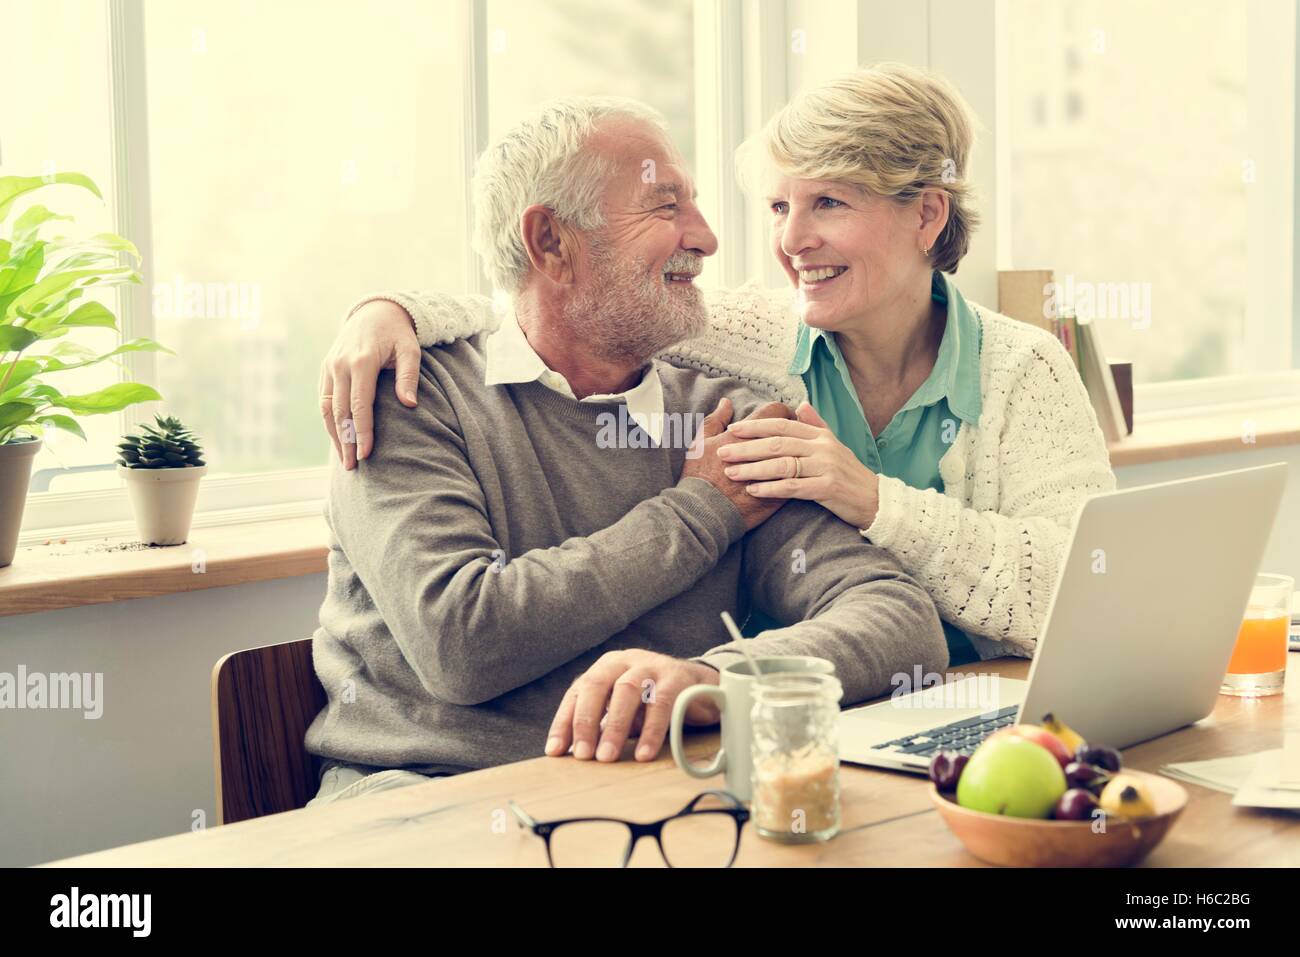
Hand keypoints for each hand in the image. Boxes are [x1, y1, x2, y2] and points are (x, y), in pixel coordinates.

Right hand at [319, 299, 421, 469]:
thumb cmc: (398, 334)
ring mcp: (330, 367)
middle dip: (345, 440)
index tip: (366, 454)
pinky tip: (338, 438)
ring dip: (334, 435)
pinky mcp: (326, 370)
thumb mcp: (410, 349)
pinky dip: (329, 421)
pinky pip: (324, 400)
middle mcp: (340, 366)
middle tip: (353, 467)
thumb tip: (409, 405)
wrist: (375, 312)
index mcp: (361, 361)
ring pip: (327, 408)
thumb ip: (409, 376)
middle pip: (340, 411)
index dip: (361, 431)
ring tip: (344, 459)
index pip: (359, 404)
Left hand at [545, 651, 721, 762]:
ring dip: (615, 727)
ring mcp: (652, 666)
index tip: (555, 751)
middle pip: (597, 685)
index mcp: (606, 667)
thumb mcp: (624, 709)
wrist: (702, 687)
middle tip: (583, 755)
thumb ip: (602, 723)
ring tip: (607, 758)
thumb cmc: (653, 701)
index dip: (564, 722)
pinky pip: (661, 704)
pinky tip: (644, 754)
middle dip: (586, 722)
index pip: (577, 692)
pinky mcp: (678, 678)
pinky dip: (651, 731)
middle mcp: (626, 662)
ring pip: (628, 691)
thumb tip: (573, 753)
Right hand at [680, 397, 796, 530]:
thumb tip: (727, 402)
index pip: (775, 413)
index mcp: (746, 436)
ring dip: (801, 453)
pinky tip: (798, 476)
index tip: (785, 415)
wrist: (703, 513)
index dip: (783, 411)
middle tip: (796, 432)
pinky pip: (797, 481)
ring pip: (799, 457)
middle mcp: (763, 452)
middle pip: (791, 433)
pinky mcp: (779, 496)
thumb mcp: (700, 444)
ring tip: (800, 453)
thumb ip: (716, 420)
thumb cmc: (699, 477)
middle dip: (797, 429)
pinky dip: (799, 477)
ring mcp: (773, 475)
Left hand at [718, 400, 880, 528]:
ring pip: (782, 464)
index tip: (733, 430)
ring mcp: (826, 467)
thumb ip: (815, 425)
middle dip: (747, 447)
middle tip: (723, 451)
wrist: (875, 500)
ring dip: (753, 468)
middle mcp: (822, 447)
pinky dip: (771, 488)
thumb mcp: (834, 445)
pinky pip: (793, 487)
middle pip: (778, 443)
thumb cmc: (849, 474)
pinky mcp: (828, 488)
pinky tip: (753, 491)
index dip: (756, 427)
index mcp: (820, 436)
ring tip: (731, 472)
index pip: (782, 426)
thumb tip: (800, 405)